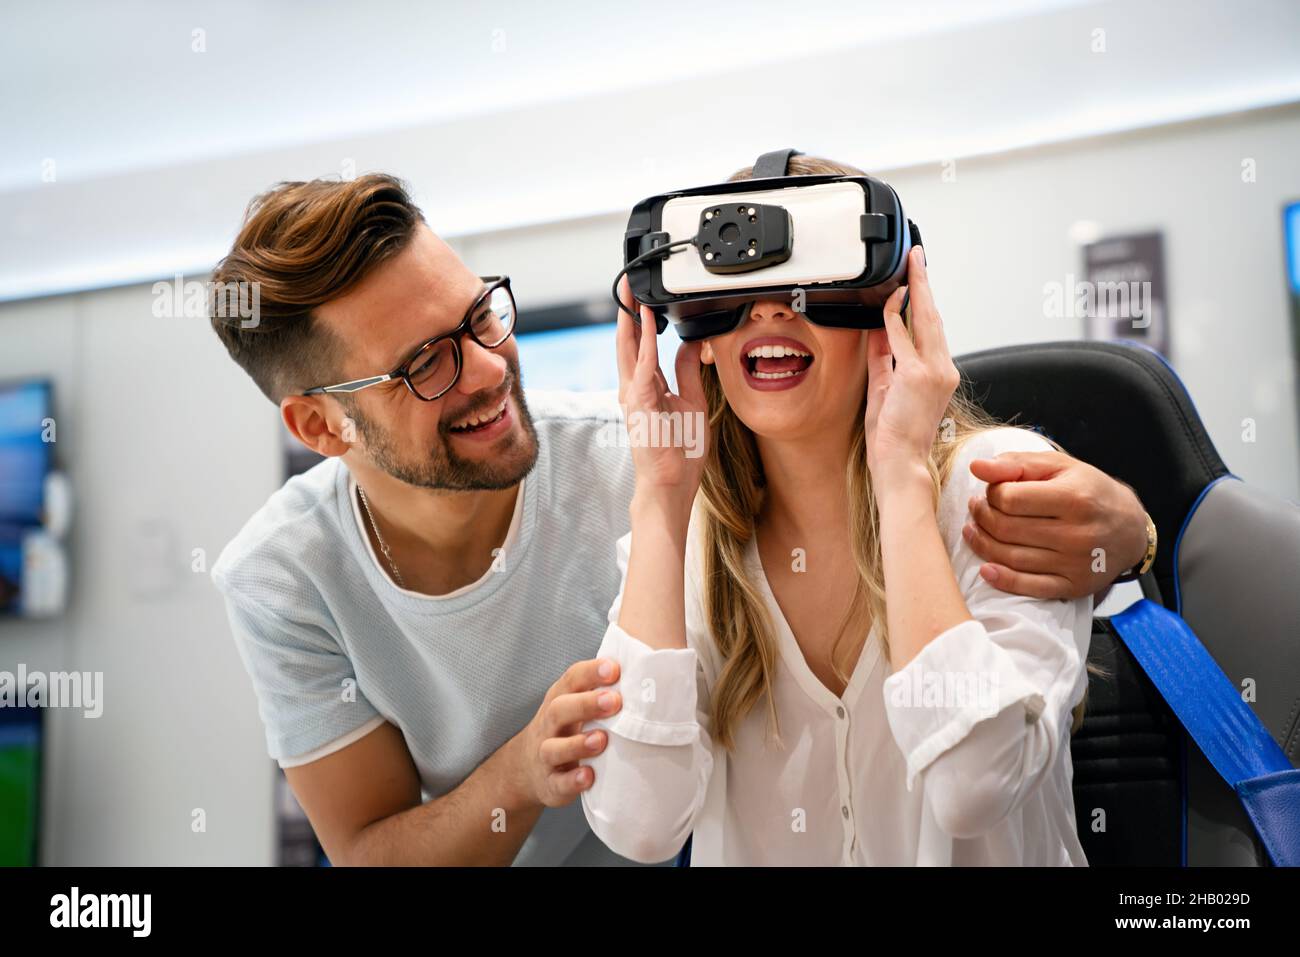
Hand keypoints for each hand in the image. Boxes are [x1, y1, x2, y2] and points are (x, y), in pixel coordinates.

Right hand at [512, 658, 621, 807]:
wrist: (527, 769)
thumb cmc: (566, 729)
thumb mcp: (575, 705)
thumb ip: (600, 690)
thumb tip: (643, 671)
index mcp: (560, 699)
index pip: (571, 680)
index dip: (591, 672)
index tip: (614, 669)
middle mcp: (549, 725)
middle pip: (560, 709)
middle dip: (586, 704)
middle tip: (615, 701)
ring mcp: (546, 755)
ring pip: (554, 748)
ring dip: (578, 744)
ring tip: (602, 739)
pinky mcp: (550, 784)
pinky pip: (558, 783)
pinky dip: (573, 781)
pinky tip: (589, 776)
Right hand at [614, 277, 708, 511]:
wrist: (671, 484)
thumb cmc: (679, 452)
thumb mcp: (693, 401)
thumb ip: (689, 371)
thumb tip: (693, 344)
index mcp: (646, 388)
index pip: (640, 347)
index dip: (640, 320)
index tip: (643, 298)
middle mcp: (634, 389)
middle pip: (627, 341)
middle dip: (627, 310)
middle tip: (627, 282)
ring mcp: (633, 396)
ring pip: (628, 347)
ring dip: (631, 317)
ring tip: (631, 291)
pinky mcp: (640, 403)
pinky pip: (643, 365)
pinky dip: (646, 340)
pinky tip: (650, 320)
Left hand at [864, 246, 959, 492]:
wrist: (900, 462)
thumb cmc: (894, 436)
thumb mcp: (885, 389)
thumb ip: (883, 357)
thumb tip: (877, 330)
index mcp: (939, 373)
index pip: (932, 329)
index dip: (923, 301)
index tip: (916, 280)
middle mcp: (943, 369)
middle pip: (933, 317)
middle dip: (923, 284)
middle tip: (916, 258)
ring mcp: (934, 371)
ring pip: (924, 320)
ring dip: (915, 289)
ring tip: (910, 265)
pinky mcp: (918, 376)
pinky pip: (901, 338)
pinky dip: (892, 318)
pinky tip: (889, 300)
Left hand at [963, 451, 1148, 599]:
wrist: (1131, 529)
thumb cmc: (1089, 491)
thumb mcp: (1059, 467)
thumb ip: (1016, 464)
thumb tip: (976, 467)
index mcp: (1074, 498)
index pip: (1009, 499)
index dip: (992, 494)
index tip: (992, 491)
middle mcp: (1077, 533)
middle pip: (1006, 529)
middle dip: (982, 517)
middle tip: (976, 509)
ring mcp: (1075, 564)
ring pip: (1011, 558)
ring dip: (983, 544)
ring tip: (974, 530)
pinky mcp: (1073, 586)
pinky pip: (1028, 587)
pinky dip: (1001, 579)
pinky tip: (986, 568)